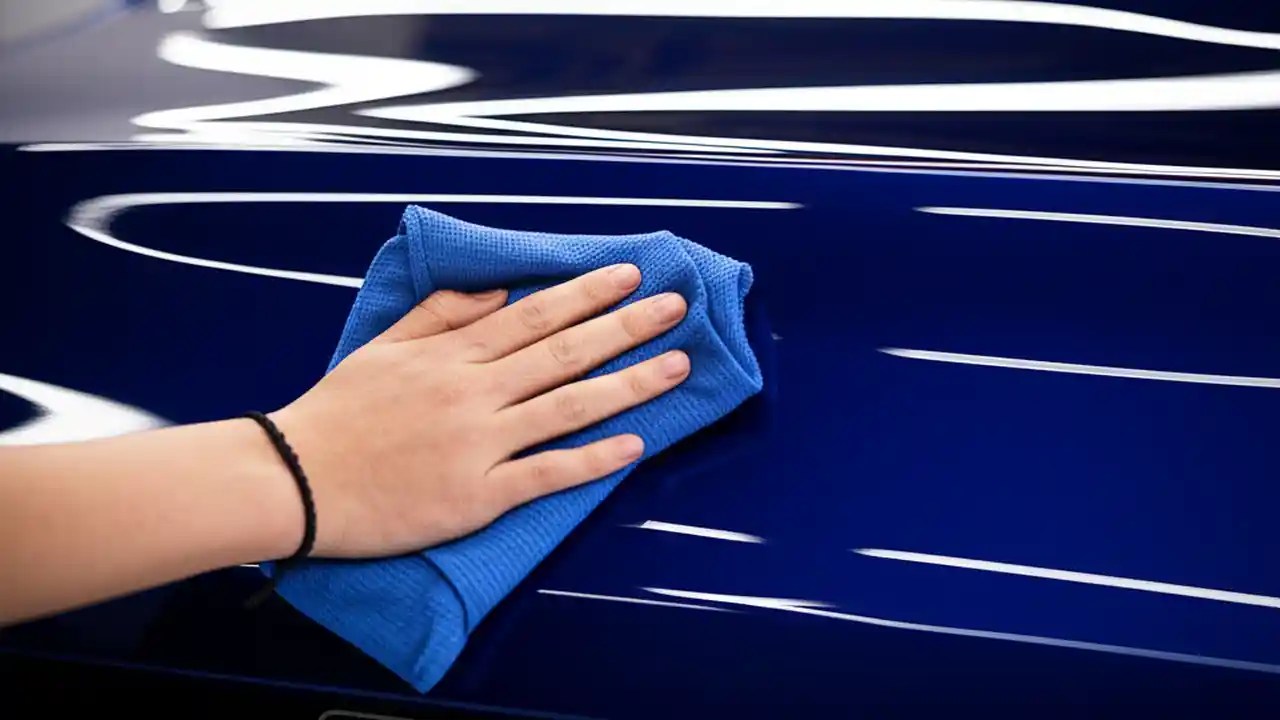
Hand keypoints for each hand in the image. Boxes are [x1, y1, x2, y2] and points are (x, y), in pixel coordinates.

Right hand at [268, 263, 689, 557]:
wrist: (294, 480)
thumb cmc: (337, 413)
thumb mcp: (384, 346)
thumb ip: (441, 312)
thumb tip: (497, 290)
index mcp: (452, 355)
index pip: (534, 315)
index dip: (587, 294)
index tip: (630, 276)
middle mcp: (473, 392)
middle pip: (564, 352)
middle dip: (626, 326)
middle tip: (678, 307)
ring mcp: (478, 444)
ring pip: (568, 407)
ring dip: (629, 384)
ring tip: (677, 365)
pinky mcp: (476, 495)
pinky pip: (546, 474)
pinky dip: (592, 460)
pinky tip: (633, 446)